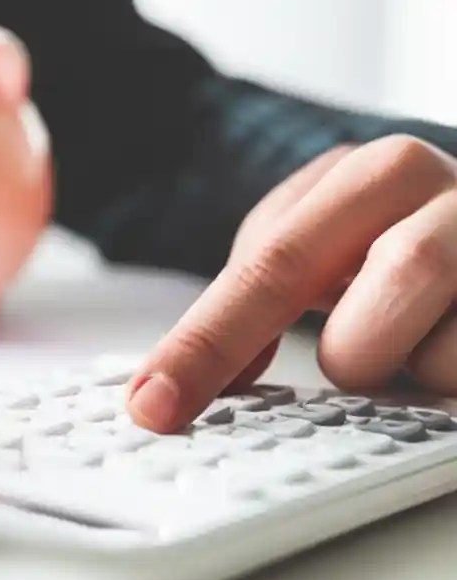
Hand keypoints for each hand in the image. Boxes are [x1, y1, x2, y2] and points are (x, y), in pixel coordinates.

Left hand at [126, 134, 456, 432]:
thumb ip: (256, 292)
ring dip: (408, 368)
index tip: (152, 406)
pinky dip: (453, 379)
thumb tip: (194, 377)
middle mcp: (450, 193)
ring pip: (433, 359)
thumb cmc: (401, 235)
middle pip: (366, 316)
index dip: (204, 346)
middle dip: (343, 359)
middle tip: (345, 363)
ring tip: (417, 335)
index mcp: (372, 173)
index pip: (268, 267)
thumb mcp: (324, 239)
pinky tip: (454, 339)